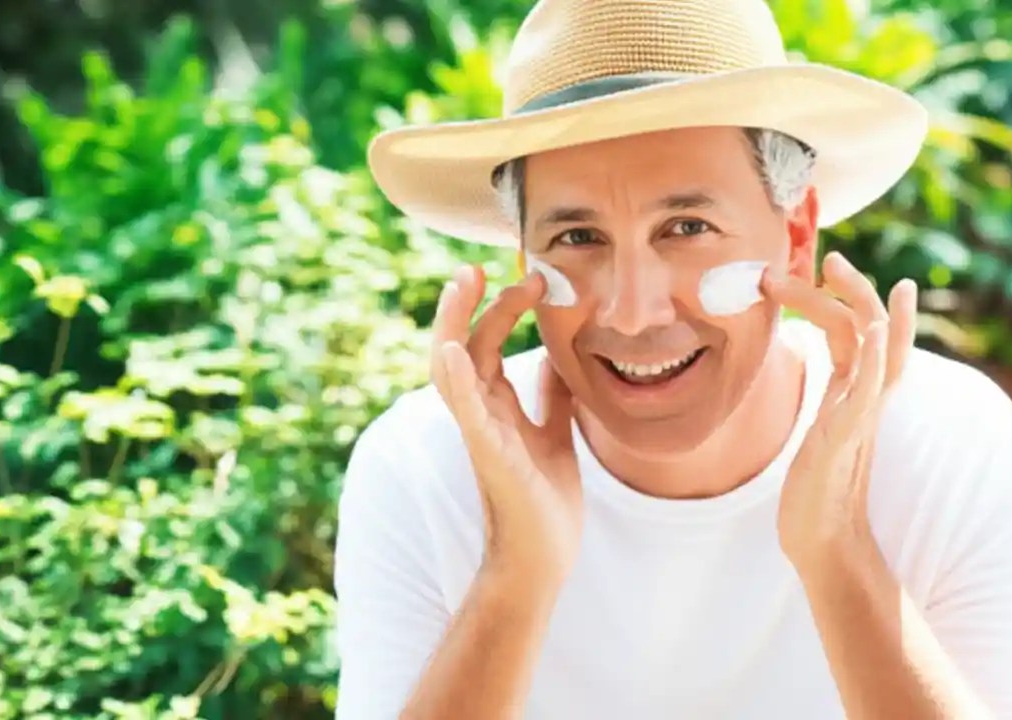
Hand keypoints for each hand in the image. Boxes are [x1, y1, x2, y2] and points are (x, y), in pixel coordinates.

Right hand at [431, 265, 582, 586]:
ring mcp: (480, 432)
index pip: (489, 343)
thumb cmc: (544, 502)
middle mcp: (482, 413)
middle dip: (471, 303)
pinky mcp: (488, 454)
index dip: (503, 307)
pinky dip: (457, 380)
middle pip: (465, 344)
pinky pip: (466, 412)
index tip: (532, 276)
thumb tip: (558, 359)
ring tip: (461, 285)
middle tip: (482, 265)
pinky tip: (455, 350)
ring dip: (454, 325)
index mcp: (497, 407)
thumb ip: (552, 399)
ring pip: (453, 369)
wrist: (543, 557)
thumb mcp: (555, 435)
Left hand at [761, 253, 917, 572]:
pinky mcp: (849, 437)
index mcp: (853, 398)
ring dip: (855, 303)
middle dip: (853, 289)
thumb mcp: (818, 437)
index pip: (858, 336)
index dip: (848, 301)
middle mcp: (862, 401)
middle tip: (831, 256)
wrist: (823, 544)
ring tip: (838, 267)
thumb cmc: (815, 494)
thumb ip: (824, 409)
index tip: (830, 270)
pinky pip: (870, 389)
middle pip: (869, 329)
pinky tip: (875, 327)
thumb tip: (816, 392)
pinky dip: (877, 355)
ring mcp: (859, 416)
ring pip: (871, 347)